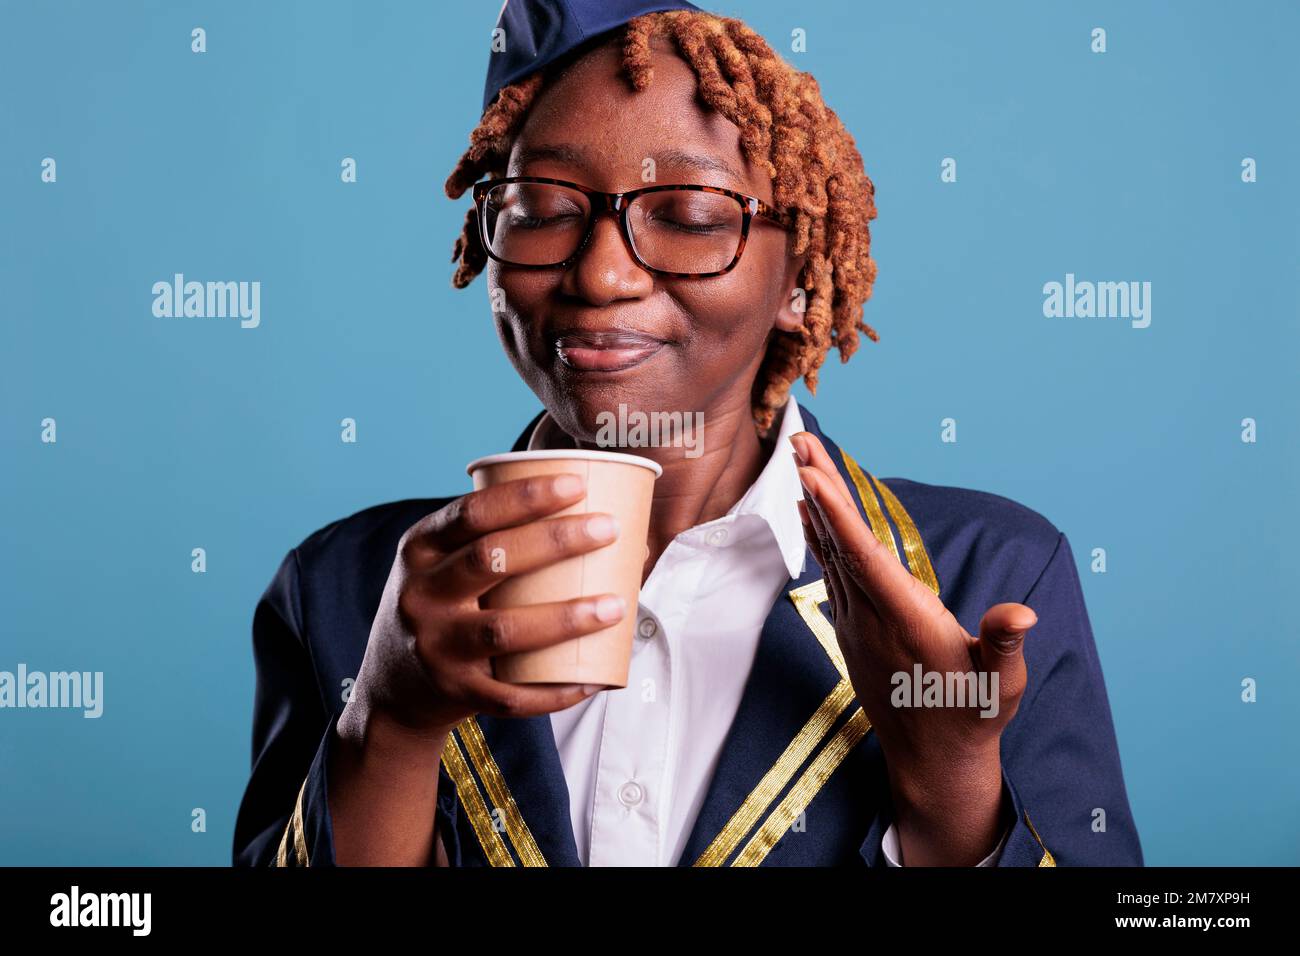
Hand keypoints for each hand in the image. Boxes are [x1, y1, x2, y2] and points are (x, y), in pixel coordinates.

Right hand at [343, 472, 626, 746]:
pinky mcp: (453, 692)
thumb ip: (493, 539)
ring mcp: (435, 646)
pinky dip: (556, 689)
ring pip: (505, 629)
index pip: (472, 513)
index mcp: (420, 549)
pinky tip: (595, 677)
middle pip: (490, 558)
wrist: (391, 688)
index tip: (577, 484)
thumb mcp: (442, 565)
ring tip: (616, 605)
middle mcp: (421, 594)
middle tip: (608, 528)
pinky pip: (512, 694)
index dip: (525, 497)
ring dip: (565, 617)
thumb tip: (593, 519)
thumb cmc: (441, 607)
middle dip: (556, 540)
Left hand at [790, 431, 1036, 865]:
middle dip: (818, 488)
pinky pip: (831, 573)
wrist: (933, 761)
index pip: (862, 554)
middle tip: (799, 441)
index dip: (836, 511)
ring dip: (816, 505)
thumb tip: (1020, 614)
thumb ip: (1004, 644)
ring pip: (829, 553)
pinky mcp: (855, 630)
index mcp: (904, 618)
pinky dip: (820, 538)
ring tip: (802, 462)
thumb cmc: (971, 716)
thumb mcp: (999, 683)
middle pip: (837, 541)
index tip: (812, 472)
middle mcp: (871, 616)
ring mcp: (857, 623)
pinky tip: (811, 515)